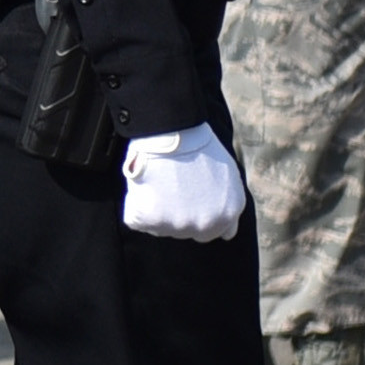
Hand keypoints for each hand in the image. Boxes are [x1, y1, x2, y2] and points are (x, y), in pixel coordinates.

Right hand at [119, 124, 246, 241]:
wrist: (173, 131)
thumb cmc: (198, 147)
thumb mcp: (228, 178)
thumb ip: (226, 205)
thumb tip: (225, 233)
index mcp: (228, 214)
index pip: (213, 232)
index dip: (199, 215)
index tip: (188, 201)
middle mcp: (206, 225)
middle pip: (185, 232)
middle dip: (177, 216)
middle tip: (169, 190)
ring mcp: (179, 225)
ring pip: (160, 228)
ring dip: (156, 210)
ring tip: (157, 183)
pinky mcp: (152, 220)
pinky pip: (136, 220)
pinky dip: (136, 205)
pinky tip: (144, 186)